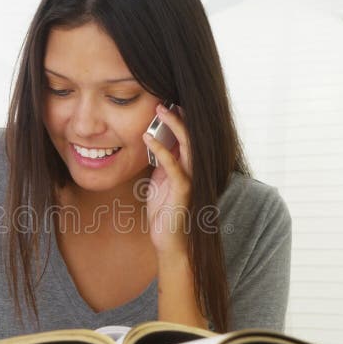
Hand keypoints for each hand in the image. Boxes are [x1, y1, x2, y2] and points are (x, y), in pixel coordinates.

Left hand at [142, 103, 191, 256]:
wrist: (170, 242)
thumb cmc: (165, 213)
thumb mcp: (159, 182)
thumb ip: (161, 164)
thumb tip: (155, 143)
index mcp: (188, 167)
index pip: (188, 137)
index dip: (180, 119)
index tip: (166, 102)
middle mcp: (194, 170)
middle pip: (193, 135)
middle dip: (179, 116)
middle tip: (163, 101)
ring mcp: (192, 179)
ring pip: (189, 145)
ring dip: (174, 125)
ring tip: (160, 110)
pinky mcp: (184, 190)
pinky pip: (173, 165)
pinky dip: (160, 149)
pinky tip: (148, 138)